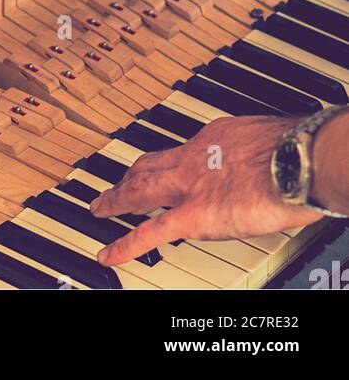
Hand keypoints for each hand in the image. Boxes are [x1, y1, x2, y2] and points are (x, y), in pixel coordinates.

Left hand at [90, 115, 321, 267]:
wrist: (292, 161)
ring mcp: (189, 187)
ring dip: (116, 199)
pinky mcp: (193, 216)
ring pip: (140, 191)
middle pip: (149, 166)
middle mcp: (192, 157)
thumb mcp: (266, 140)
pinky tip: (108, 254)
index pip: (179, 152)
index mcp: (212, 138)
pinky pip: (149, 232)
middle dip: (128, 177)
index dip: (167, 162)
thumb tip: (262, 165)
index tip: (162, 167)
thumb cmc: (291, 152)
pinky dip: (125, 244)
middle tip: (113, 185)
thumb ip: (253, 155)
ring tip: (99, 209)